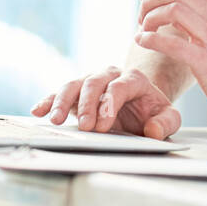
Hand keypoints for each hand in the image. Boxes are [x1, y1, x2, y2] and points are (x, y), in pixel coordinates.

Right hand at [31, 66, 180, 139]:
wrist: (141, 106)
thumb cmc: (153, 112)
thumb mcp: (168, 117)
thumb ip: (166, 122)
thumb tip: (152, 130)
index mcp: (134, 79)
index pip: (119, 86)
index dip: (110, 104)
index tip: (103, 125)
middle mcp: (110, 75)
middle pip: (94, 83)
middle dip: (88, 104)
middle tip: (85, 127)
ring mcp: (91, 82)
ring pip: (74, 85)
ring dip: (63, 102)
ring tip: (56, 120)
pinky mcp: (77, 92)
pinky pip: (60, 93)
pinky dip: (49, 101)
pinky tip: (38, 111)